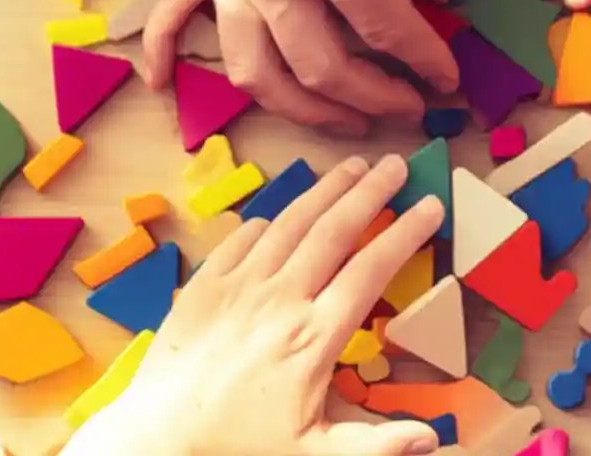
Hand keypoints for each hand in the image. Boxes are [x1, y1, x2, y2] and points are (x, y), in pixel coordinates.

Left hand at [62, 155, 444, 455]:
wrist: (157, 439)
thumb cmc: (238, 448)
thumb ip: (375, 446)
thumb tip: (433, 440)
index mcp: (313, 338)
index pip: (371, 269)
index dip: (405, 232)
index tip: (431, 205)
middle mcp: (279, 300)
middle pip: (334, 230)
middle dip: (370, 192)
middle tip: (396, 164)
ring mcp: (238, 287)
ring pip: (290, 222)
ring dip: (325, 190)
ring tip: (353, 167)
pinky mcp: (203, 285)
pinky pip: (242, 238)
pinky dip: (269, 219)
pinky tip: (283, 214)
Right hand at [142, 0, 467, 135]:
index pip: (388, 29)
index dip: (424, 60)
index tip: (445, 79)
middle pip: (322, 70)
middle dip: (372, 99)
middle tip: (406, 108)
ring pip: (255, 71)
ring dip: (298, 109)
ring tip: (339, 119)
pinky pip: (172, 15)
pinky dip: (166, 56)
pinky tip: (162, 88)